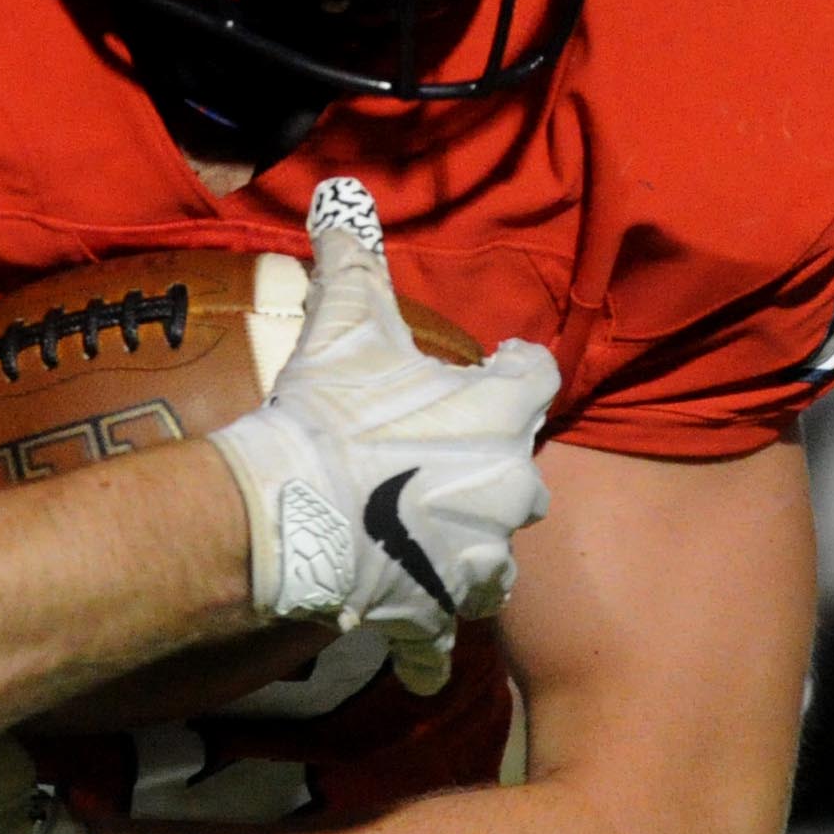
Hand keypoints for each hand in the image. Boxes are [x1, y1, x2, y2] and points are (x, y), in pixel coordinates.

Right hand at [205, 178, 559, 679]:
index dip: (511, 369)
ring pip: (493, 563)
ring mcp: (478, 561)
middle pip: (520, 478)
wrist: (296, 516)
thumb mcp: (344, 323)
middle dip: (486, 474)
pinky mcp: (438, 614)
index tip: (490, 369)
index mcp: (501, 416)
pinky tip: (405, 640)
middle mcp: (509, 490)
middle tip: (433, 466)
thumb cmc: (332, 414)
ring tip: (421, 545)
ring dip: (466, 554)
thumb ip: (353, 256)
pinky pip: (440, 641)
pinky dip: (424, 643)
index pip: (537, 375)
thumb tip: (339, 190)